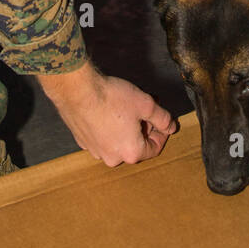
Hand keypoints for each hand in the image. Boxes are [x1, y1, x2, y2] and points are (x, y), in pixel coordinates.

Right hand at [37, 62, 176, 166]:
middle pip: (135, 145)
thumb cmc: (112, 98)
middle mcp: (112, 158)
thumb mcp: (146, 104)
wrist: (77, 90)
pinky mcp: (82, 141)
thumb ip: (162, 118)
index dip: (161, 132)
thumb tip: (171, 127)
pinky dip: (108, 127)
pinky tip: (108, 109)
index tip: (161, 119)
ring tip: (127, 106)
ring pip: (117, 141)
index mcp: (131, 152)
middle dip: (143, 127)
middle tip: (145, 108)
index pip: (154, 148)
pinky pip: (101, 136)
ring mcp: (94, 150)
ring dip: (125, 127)